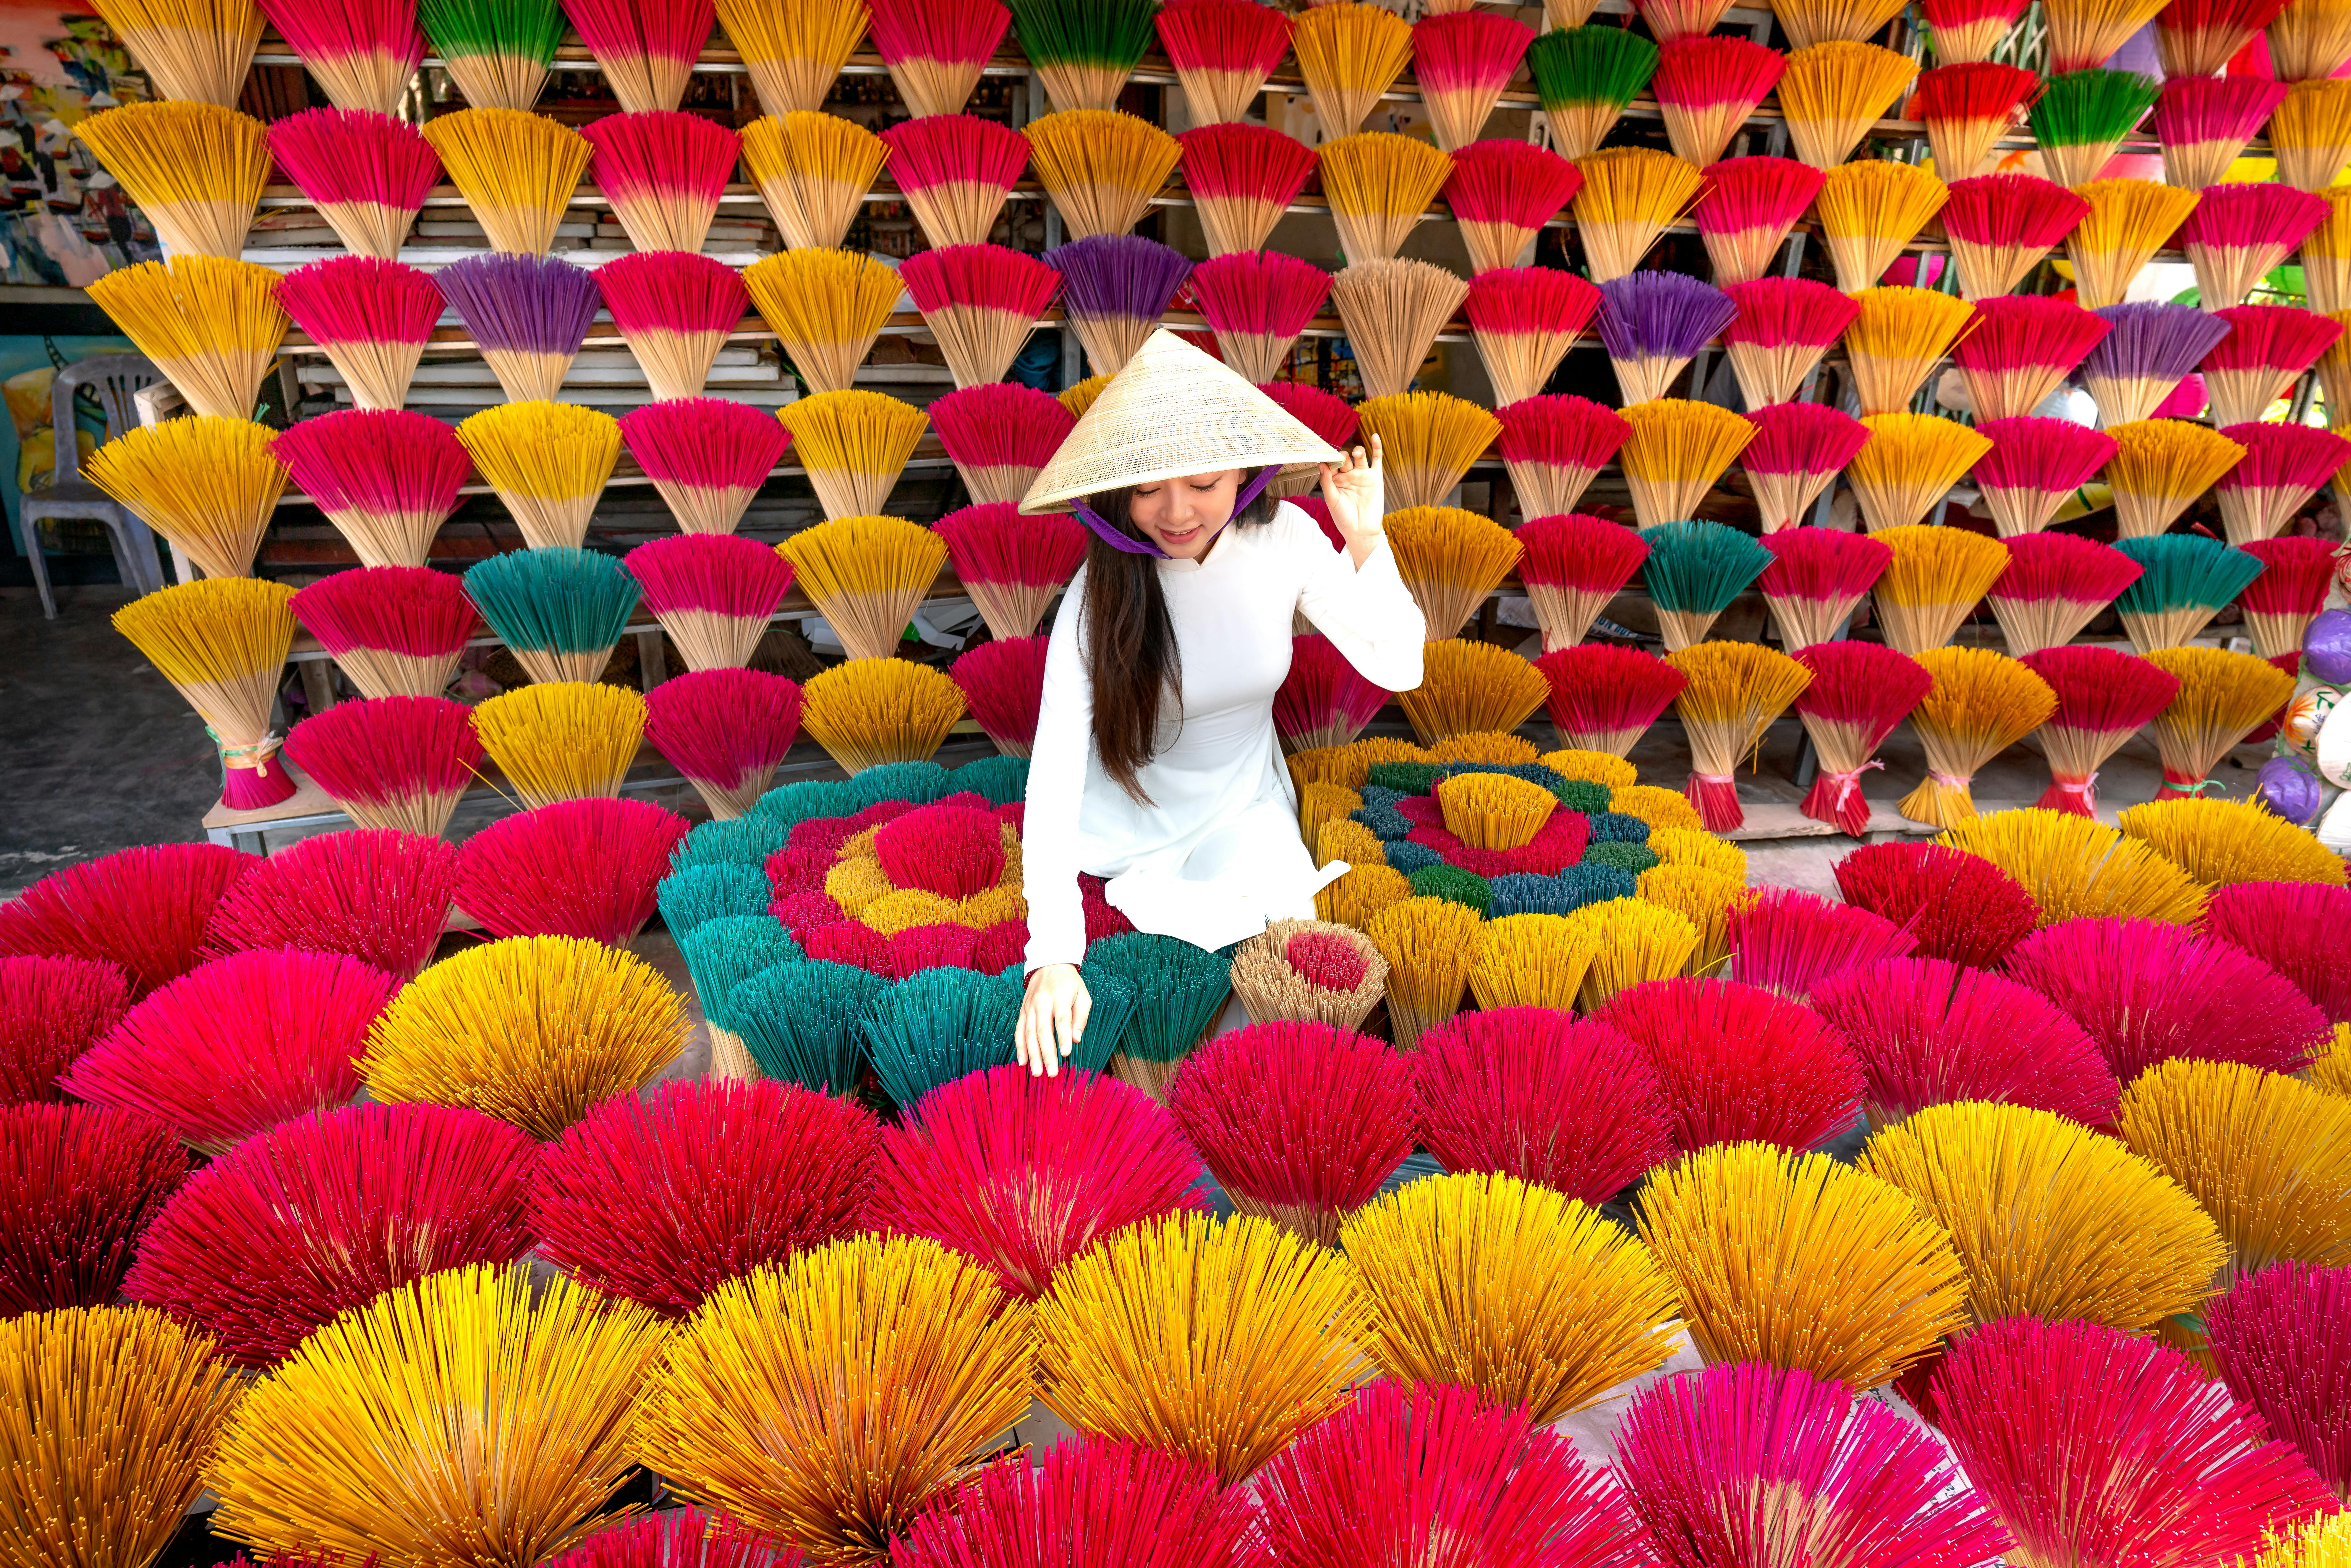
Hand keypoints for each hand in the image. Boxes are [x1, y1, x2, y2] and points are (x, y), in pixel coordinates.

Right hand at [1015, 964, 1089, 1076]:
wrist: (1049, 964)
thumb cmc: (1070, 984)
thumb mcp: (1083, 996)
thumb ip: (1080, 1018)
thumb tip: (1076, 1040)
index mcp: (1060, 996)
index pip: (1061, 1019)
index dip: (1062, 1037)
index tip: (1066, 1054)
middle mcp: (1042, 1002)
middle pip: (1043, 1030)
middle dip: (1047, 1053)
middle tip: (1052, 1072)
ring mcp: (1030, 1007)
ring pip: (1028, 1033)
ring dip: (1032, 1055)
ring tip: (1037, 1072)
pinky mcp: (1022, 1011)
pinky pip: (1019, 1031)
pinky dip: (1020, 1047)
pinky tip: (1023, 1062)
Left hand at [1317, 434, 1383, 556]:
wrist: (1361, 531)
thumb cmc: (1344, 518)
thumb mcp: (1331, 500)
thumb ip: (1326, 481)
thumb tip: (1321, 463)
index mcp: (1335, 480)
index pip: (1331, 463)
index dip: (1328, 459)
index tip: (1324, 455)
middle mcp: (1348, 475)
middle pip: (1344, 458)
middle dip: (1341, 457)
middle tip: (1340, 462)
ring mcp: (1362, 475)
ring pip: (1359, 456)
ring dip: (1356, 451)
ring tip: (1354, 454)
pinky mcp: (1375, 477)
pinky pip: (1376, 459)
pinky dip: (1376, 447)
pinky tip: (1374, 436)